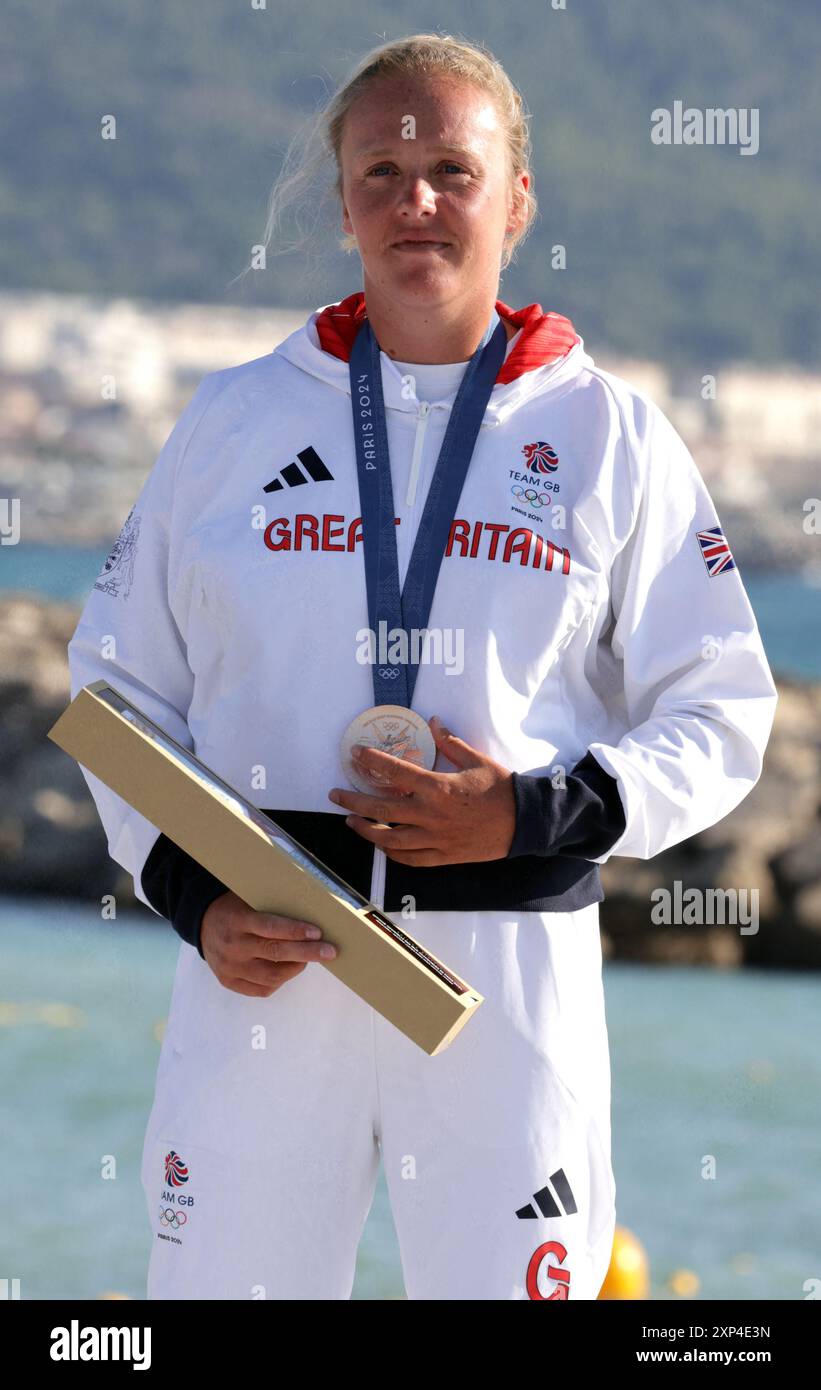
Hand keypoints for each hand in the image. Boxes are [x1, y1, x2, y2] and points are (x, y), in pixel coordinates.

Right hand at [200, 890, 336, 996]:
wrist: (202, 924)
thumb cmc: (235, 908)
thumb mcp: (248, 899)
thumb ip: (272, 908)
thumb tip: (311, 915)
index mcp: (238, 920)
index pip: (270, 928)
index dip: (295, 931)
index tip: (318, 933)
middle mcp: (233, 946)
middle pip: (275, 953)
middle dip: (307, 953)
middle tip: (329, 952)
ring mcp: (230, 967)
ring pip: (272, 976)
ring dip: (296, 967)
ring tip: (308, 958)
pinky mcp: (228, 982)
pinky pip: (262, 989)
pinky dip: (280, 980)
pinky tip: (288, 969)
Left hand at [328, 715, 515, 866]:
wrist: (523, 822)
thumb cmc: (501, 789)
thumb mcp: (476, 760)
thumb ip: (451, 742)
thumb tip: (434, 722)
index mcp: (437, 787)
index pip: (395, 772)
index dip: (371, 761)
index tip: (355, 754)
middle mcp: (430, 814)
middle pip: (381, 809)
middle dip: (353, 801)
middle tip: (336, 795)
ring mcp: (435, 839)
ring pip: (389, 839)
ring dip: (366, 830)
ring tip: (352, 821)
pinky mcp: (443, 856)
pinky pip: (409, 858)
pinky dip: (392, 853)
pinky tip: (383, 844)